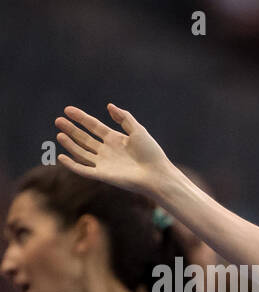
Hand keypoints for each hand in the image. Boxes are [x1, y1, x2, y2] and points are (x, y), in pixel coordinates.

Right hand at [55, 104, 174, 196]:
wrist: (157, 175)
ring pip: (81, 153)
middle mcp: (107, 151)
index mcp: (115, 139)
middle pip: (84, 138)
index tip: (67, 109)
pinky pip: (84, 170)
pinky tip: (61, 157)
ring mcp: (104, 163)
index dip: (81, 118)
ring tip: (59, 135)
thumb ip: (124, 118)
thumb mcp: (138, 130)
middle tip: (58, 121)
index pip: (93, 126)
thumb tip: (109, 106)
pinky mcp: (103, 175)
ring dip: (70, 144)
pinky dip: (72, 165)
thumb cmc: (151, 153)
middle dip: (71, 130)